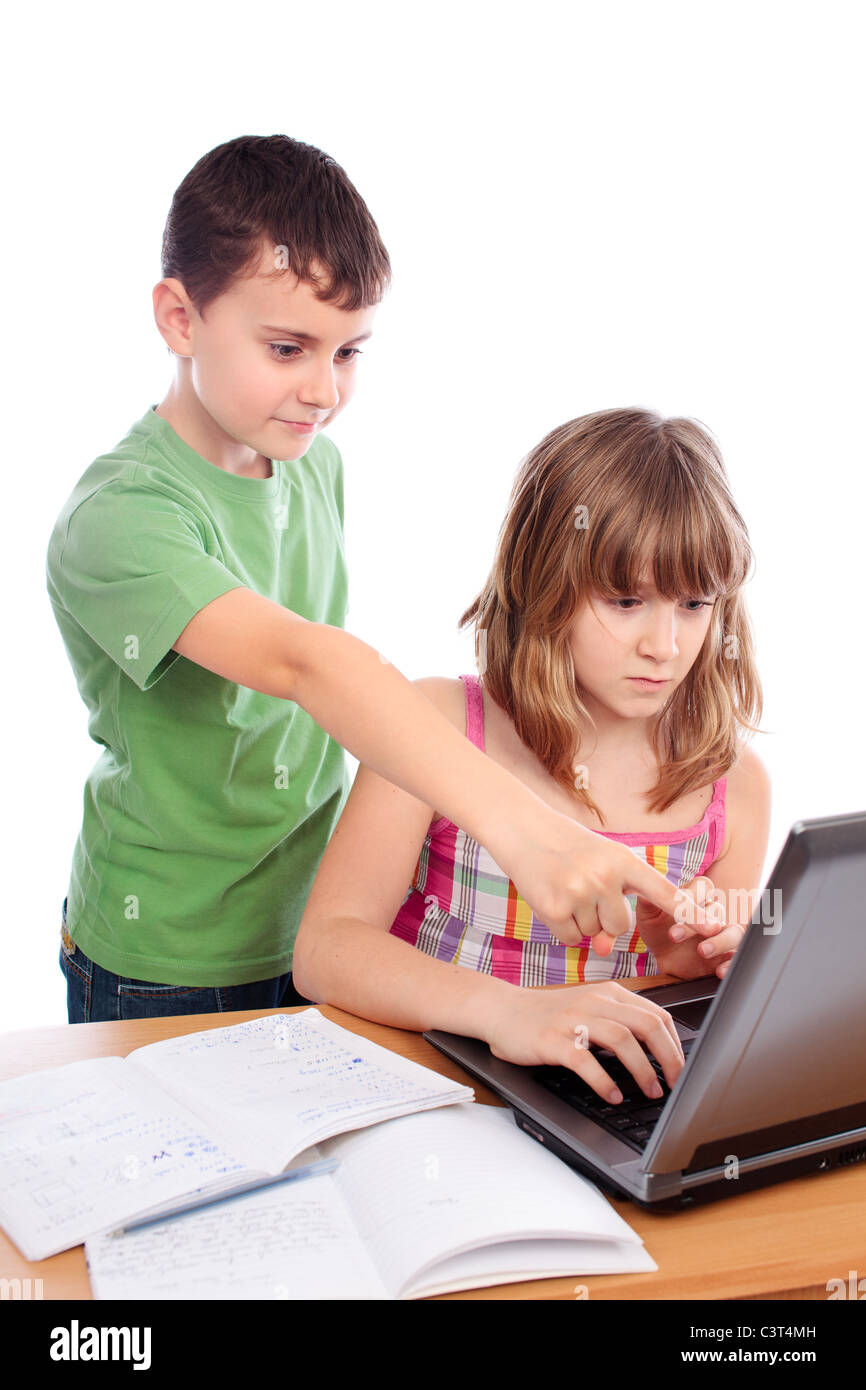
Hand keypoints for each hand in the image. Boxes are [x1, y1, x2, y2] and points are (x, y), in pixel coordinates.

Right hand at [483, 980, 685, 1100]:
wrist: (502, 1010)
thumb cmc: (547, 1014)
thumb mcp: (589, 1007)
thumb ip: (619, 1019)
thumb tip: (658, 1048)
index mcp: (608, 993)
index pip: (656, 1015)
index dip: (675, 1045)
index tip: (681, 1069)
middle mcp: (594, 1002)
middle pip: (646, 1025)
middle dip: (668, 1058)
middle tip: (675, 1084)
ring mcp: (572, 1019)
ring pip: (622, 1040)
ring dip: (642, 1070)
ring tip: (651, 1091)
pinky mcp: (552, 1040)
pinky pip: (586, 1061)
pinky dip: (604, 1081)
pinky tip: (613, 1095)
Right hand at [498, 807, 711, 955]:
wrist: (524, 829)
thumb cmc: (568, 847)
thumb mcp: (599, 867)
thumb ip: (614, 904)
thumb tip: (607, 950)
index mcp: (624, 861)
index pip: (664, 891)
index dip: (690, 912)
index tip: (715, 926)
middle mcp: (606, 877)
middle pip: (621, 926)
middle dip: (604, 917)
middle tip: (584, 889)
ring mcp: (580, 892)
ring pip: (595, 934)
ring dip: (582, 921)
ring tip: (566, 888)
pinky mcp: (554, 908)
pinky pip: (571, 939)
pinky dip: (563, 928)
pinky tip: (553, 900)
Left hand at [635, 875, 744, 979]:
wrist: (666, 960)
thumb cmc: (659, 932)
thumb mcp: (648, 917)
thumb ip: (647, 904)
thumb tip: (645, 895)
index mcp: (696, 898)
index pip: (703, 886)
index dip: (692, 894)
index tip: (675, 908)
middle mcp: (713, 914)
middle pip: (717, 910)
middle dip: (697, 921)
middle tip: (674, 935)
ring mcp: (723, 934)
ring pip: (734, 931)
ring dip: (720, 941)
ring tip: (703, 951)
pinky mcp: (728, 955)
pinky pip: (737, 957)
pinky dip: (731, 963)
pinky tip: (719, 970)